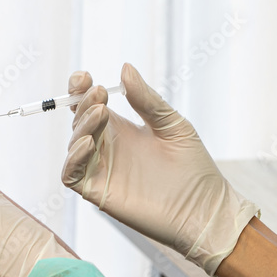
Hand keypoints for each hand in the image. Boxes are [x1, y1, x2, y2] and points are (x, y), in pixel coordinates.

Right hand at [63, 63, 259, 275]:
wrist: (204, 208)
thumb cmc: (193, 167)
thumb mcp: (171, 124)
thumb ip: (146, 99)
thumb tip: (125, 68)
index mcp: (121, 129)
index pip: (90, 104)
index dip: (81, 88)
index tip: (85, 76)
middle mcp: (107, 148)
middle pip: (80, 120)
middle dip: (84, 103)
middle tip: (101, 95)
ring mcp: (101, 170)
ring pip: (74, 143)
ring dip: (81, 125)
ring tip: (101, 113)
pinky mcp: (98, 192)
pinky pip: (71, 174)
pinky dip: (73, 157)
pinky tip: (89, 143)